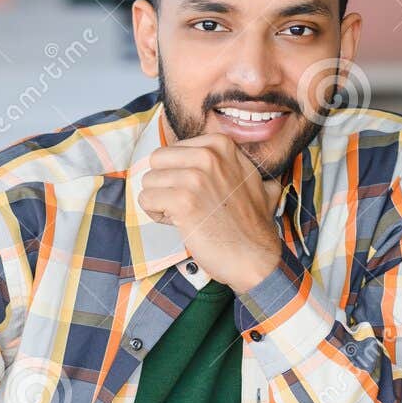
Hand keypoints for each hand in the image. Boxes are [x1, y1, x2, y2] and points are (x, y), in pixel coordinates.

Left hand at [136, 133, 283, 292]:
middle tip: (185, 204)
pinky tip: (179, 223)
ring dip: (160, 201)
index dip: (178, 173)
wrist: (256, 257)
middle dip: (164, 184)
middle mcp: (208, 156)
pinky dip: (156, 215)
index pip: (172, 150)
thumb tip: (233, 159)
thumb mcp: (252, 180)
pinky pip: (146, 200)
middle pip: (157, 160)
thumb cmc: (252, 225)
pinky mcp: (182, 201)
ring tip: (184, 215)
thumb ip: (236, 164)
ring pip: (148, 181)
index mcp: (221, 145)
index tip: (199, 192)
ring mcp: (195, 177)